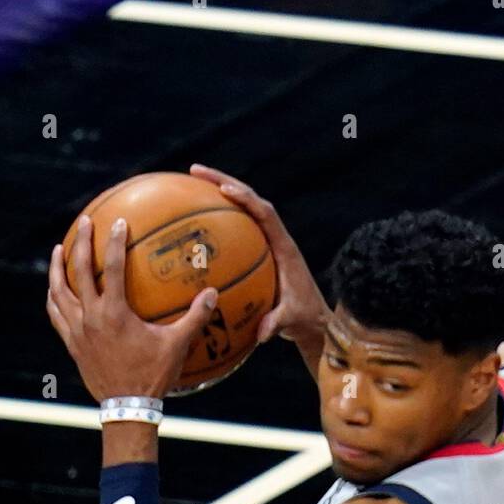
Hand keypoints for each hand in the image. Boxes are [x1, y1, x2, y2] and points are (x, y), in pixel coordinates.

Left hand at [46, 214, 218, 402]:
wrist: (127, 408)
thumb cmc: (153, 376)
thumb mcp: (176, 345)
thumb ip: (194, 317)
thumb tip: (213, 293)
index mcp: (114, 313)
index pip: (111, 267)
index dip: (114, 241)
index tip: (118, 221)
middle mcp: (90, 317)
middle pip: (78, 271)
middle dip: (81, 243)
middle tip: (84, 222)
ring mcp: (76, 330)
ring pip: (58, 291)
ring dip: (57, 268)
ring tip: (58, 249)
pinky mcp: (71, 343)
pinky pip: (56, 314)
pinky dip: (54, 298)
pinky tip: (55, 290)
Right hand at [189, 163, 328, 345]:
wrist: (313, 318)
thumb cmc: (304, 317)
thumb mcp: (291, 320)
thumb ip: (277, 324)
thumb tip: (262, 333)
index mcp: (284, 247)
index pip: (265, 214)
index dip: (247, 199)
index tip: (225, 189)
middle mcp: (276, 238)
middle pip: (250, 199)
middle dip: (223, 181)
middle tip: (195, 170)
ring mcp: (267, 242)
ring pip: (242, 209)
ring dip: (219, 192)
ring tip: (190, 182)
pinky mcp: (260, 250)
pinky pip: (236, 229)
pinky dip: (217, 221)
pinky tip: (195, 222)